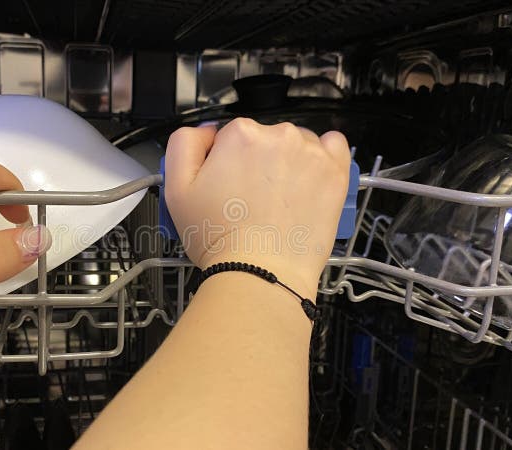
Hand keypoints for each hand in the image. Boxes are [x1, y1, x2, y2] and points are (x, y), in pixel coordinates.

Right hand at [164, 118, 350, 296]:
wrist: (260, 273)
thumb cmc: (218, 237)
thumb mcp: (177, 189)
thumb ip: (184, 145)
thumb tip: (208, 131)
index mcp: (240, 135)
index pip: (231, 136)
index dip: (226, 162)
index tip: (227, 187)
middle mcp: (278, 135)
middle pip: (265, 139)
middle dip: (258, 162)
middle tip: (251, 200)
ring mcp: (311, 153)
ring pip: (297, 144)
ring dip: (289, 162)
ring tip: (280, 199)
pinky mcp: (335, 173)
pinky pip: (333, 146)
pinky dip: (323, 158)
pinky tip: (310, 180)